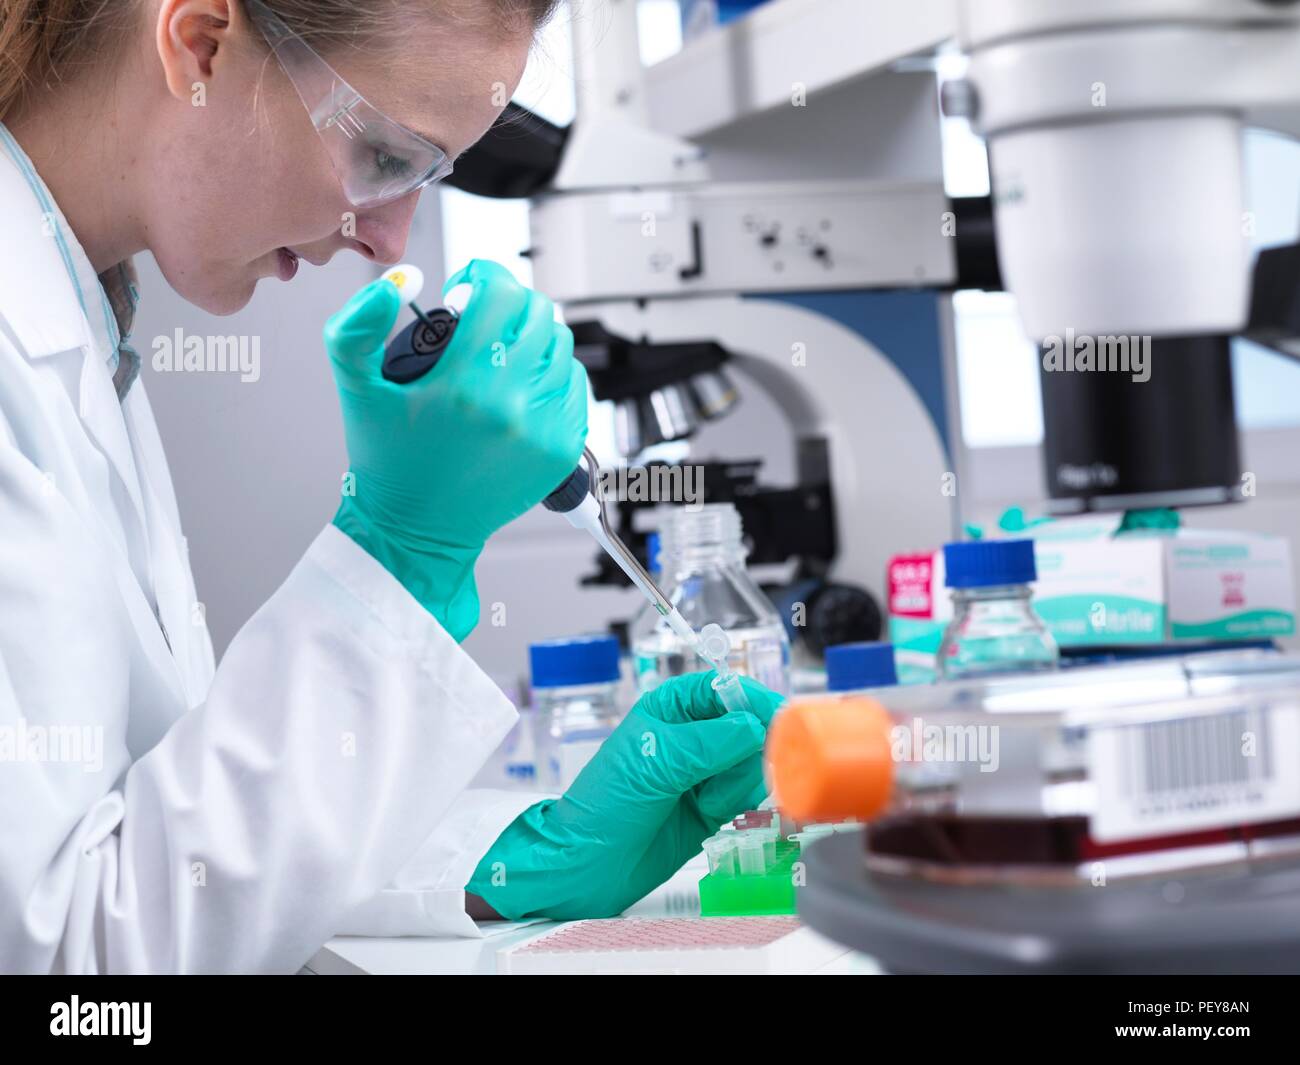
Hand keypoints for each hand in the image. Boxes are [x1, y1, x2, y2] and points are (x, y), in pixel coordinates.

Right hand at [327, 260, 587, 639]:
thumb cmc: (389, 464)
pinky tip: (524, 381)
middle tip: (486, 317)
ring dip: (534, 336)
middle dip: (511, 304)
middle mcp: (510, 406)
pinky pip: (575, 387)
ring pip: (562, 347)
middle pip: (538, 314)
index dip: (486, 276)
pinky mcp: (561, 450)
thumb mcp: (356, 388)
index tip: (471, 286)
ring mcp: (543, 429)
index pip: (502, 294)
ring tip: (504, 350)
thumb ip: (358, 324)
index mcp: (463, 385)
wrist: (416, 531)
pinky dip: (553, 374)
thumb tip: (398, 282)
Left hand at [468, 672, 784, 919]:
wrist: (588, 866)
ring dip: (740, 785)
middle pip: (751, 727)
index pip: (727, 688)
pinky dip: (743, 803)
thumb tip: (755, 727)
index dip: (755, 701)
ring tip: (707, 804)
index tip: (780, 721)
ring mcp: (706, 771)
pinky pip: (749, 794)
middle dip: (749, 753)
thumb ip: (709, 742)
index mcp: (673, 708)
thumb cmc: (606, 803)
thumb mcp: (655, 762)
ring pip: (754, 763)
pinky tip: (718, 814)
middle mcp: (693, 734)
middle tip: (728, 778)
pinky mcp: (716, 805)